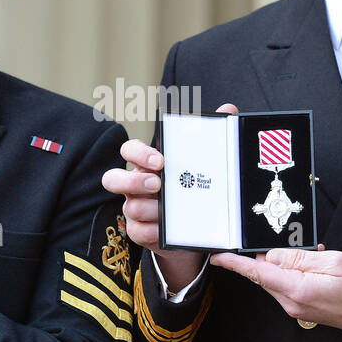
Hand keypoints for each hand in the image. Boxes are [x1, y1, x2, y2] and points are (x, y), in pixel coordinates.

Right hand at [101, 103, 237, 291]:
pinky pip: (138, 231)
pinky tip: (165, 230)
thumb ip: (210, 137)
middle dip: (132, 180)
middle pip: (113, 178)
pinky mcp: (138, 230)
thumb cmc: (191, 189)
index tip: (159, 160)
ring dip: (152, 209)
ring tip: (170, 212)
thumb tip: (228, 109)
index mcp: (147, 164)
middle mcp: (135, 185)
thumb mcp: (199, 165)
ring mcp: (134, 208)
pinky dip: (153, 231)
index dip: (138, 153)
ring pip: (131, 207)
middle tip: (157, 184)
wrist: (192, 227)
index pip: (129, 150)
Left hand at [210, 247, 341, 336]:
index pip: (257, 273)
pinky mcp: (306, 311)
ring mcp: (299, 310)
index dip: (235, 263)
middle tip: (292, 243)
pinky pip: (290, 288)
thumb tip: (273, 256)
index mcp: (298, 290)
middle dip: (271, 257)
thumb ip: (299, 258)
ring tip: (317, 257)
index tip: (219, 257)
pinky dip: (297, 274)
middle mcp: (294, 305)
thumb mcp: (334, 261)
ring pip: (278, 281)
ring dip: (288, 265)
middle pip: (266, 275)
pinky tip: (317, 267)